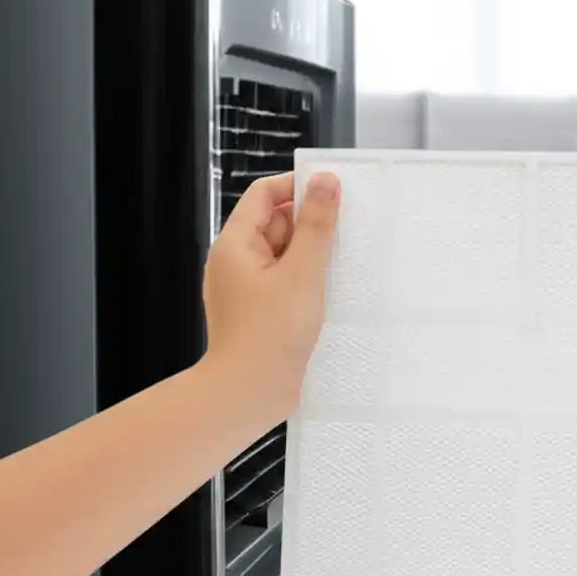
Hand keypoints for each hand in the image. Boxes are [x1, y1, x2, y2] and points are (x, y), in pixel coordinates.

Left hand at [202, 171, 340, 418]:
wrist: (249, 393)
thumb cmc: (270, 334)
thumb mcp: (304, 271)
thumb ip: (317, 224)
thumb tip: (325, 181)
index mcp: (235, 243)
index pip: (265, 194)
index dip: (298, 187)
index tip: (334, 193)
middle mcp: (234, 261)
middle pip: (275, 222)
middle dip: (309, 226)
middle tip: (341, 237)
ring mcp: (245, 288)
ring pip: (283, 254)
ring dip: (310, 257)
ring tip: (334, 271)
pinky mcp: (257, 311)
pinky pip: (284, 281)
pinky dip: (305, 281)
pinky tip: (326, 295)